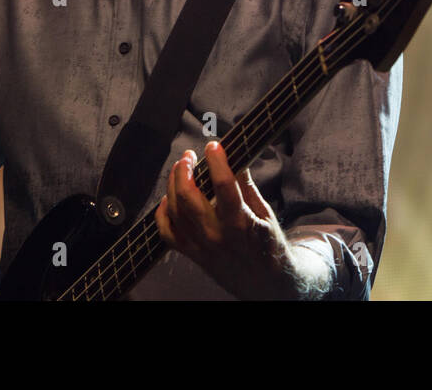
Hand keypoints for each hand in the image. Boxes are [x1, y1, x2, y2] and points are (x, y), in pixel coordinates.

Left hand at [154, 140, 323, 298]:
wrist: (267, 285)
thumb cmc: (269, 246)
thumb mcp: (266, 214)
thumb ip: (247, 187)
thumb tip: (236, 159)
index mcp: (241, 222)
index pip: (223, 185)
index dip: (216, 161)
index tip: (214, 145)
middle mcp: (217, 235)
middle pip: (189, 197)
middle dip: (184, 170)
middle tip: (188, 156)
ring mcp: (202, 246)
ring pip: (175, 211)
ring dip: (173, 185)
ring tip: (180, 169)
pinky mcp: (193, 255)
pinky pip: (168, 233)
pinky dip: (162, 213)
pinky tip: (167, 199)